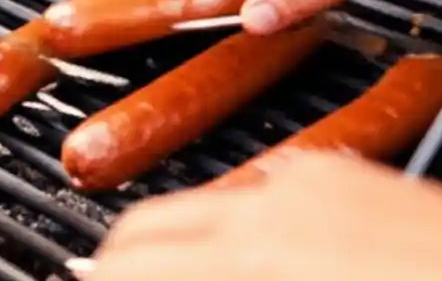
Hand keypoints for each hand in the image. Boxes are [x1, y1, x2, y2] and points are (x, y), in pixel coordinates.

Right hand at [82, 151, 441, 280]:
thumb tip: (160, 277)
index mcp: (247, 259)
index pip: (127, 261)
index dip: (97, 277)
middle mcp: (265, 207)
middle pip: (146, 222)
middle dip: (118, 259)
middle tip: (116, 278)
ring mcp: (305, 182)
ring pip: (203, 201)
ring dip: (178, 240)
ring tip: (183, 270)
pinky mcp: (343, 172)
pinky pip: (264, 185)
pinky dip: (238, 219)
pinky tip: (259, 251)